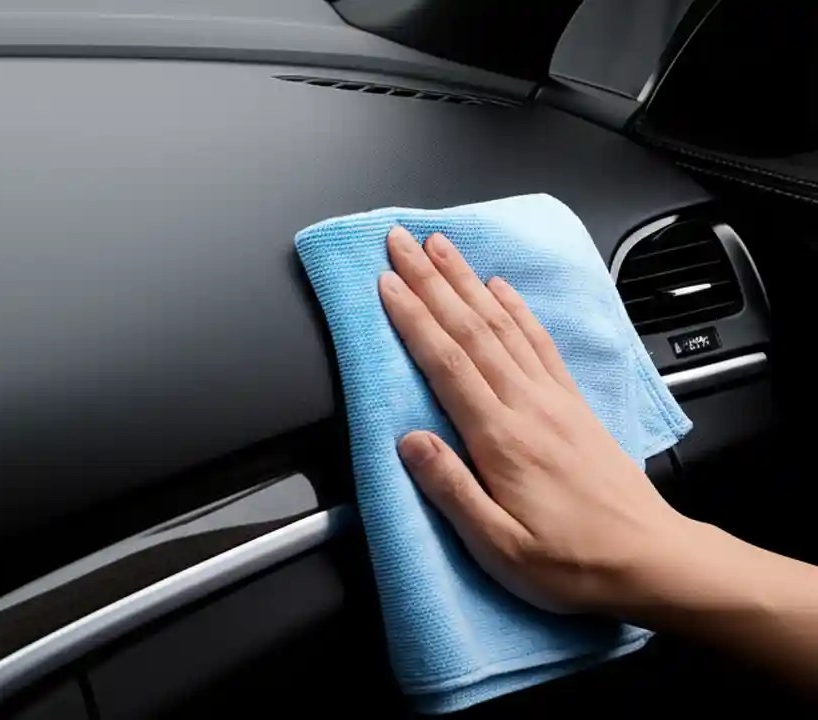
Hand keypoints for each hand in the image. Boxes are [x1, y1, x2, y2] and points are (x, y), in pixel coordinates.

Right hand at [378, 227, 694, 616]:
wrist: (649, 561)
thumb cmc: (569, 563)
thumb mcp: (497, 546)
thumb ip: (449, 489)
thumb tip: (407, 440)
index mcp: (500, 439)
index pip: (446, 362)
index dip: (413, 318)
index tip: (385, 282)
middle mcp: (527, 406)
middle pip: (470, 328)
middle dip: (431, 280)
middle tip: (400, 241)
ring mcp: (553, 399)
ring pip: (502, 325)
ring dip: (467, 281)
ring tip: (441, 246)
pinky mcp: (572, 404)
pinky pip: (539, 342)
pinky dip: (517, 308)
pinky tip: (501, 286)